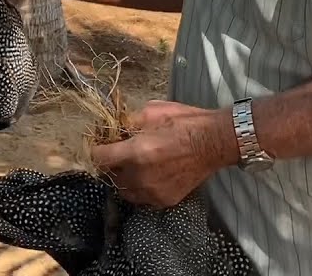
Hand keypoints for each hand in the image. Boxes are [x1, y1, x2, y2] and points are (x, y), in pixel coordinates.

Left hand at [91, 100, 237, 207]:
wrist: (215, 142)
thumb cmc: (185, 122)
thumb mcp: (152, 111)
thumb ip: (128, 122)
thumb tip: (113, 130)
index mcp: (136, 152)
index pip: (99, 158)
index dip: (96, 150)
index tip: (100, 145)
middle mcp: (141, 176)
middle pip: (110, 176)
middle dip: (111, 164)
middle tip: (120, 153)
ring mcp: (153, 192)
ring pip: (124, 190)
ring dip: (124, 178)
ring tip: (135, 166)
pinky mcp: (164, 201)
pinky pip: (142, 197)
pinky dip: (141, 188)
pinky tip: (151, 175)